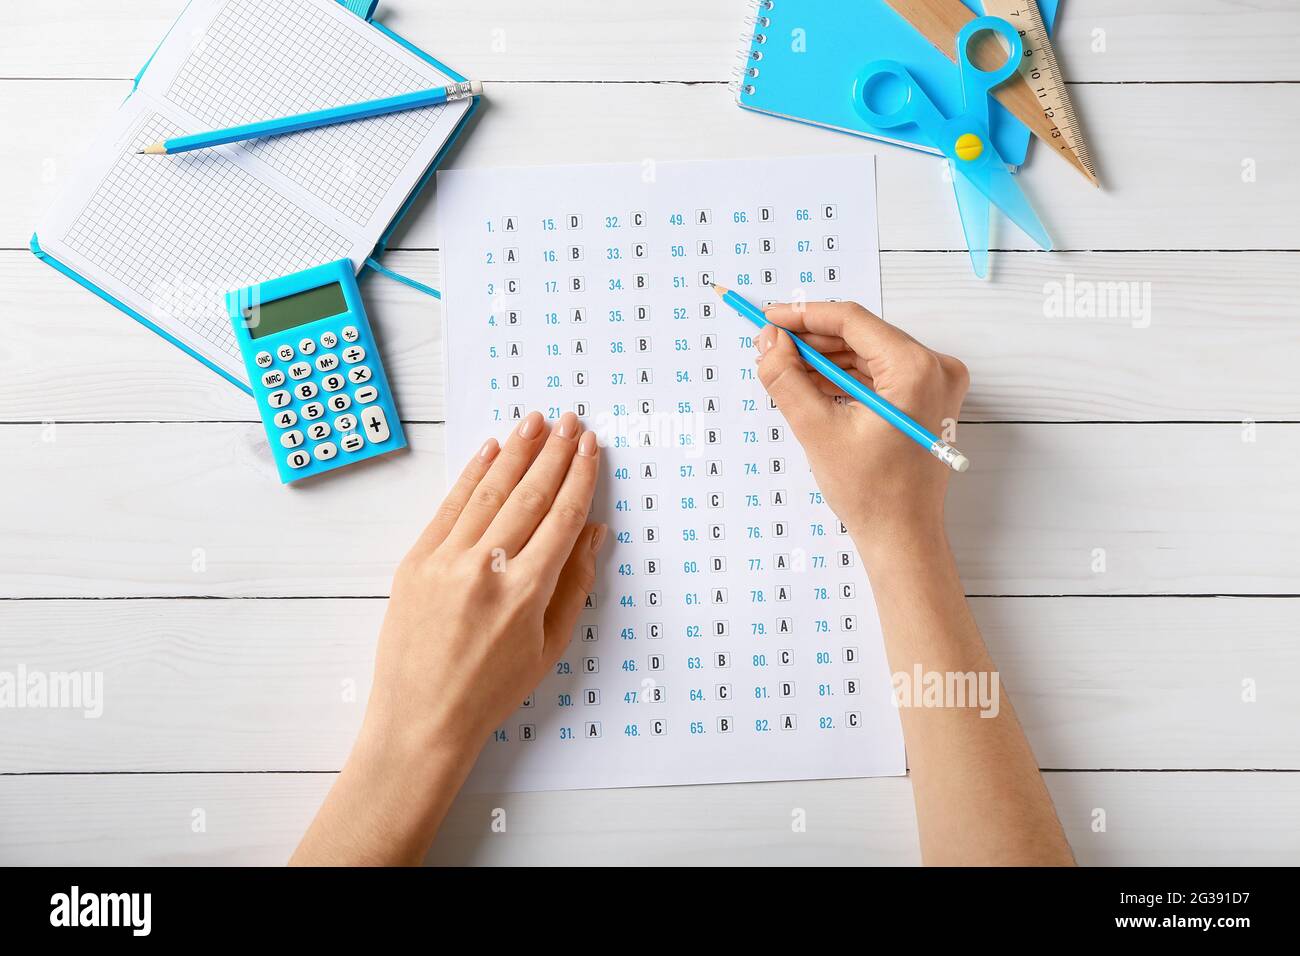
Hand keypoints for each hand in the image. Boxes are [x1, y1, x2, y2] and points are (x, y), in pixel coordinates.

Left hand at [293, 409, 603, 863]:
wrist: (421, 721)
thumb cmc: (489, 692)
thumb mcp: (548, 647)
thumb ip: (574, 585)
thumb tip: (593, 532)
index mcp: (525, 592)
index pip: (561, 517)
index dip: (580, 477)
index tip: (591, 447)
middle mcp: (486, 569)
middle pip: (529, 495)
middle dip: (554, 453)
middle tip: (571, 421)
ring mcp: (445, 561)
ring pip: (488, 492)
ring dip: (516, 452)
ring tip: (537, 421)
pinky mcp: (415, 562)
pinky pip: (449, 507)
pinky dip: (471, 475)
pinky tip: (490, 450)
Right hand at [754, 301, 967, 566]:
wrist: (902, 537)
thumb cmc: (871, 493)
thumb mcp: (817, 429)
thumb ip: (787, 378)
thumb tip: (769, 341)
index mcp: (916, 369)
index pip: (852, 321)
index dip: (804, 315)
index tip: (769, 317)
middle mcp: (935, 368)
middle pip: (861, 335)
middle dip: (812, 339)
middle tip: (769, 345)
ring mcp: (936, 384)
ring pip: (868, 354)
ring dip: (826, 358)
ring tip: (784, 366)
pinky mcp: (927, 400)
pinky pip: (880, 374)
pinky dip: (846, 376)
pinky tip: (811, 382)